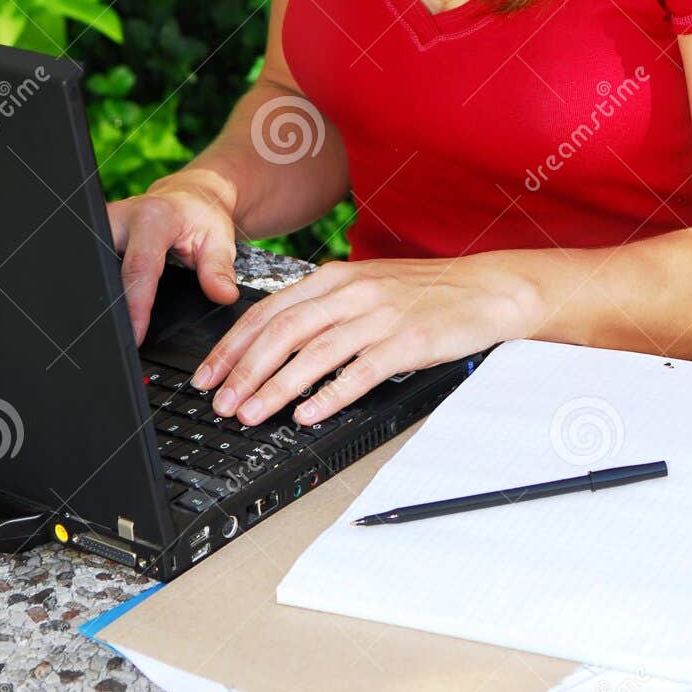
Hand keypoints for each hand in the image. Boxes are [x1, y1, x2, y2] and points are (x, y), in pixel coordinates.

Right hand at [107, 168, 240, 343]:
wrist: (188, 196)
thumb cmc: (201, 217)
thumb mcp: (219, 239)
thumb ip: (219, 268)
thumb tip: (224, 295)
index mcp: (152, 218)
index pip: (138, 267)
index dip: (136, 305)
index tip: (135, 337)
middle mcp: (121, 218)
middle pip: (108, 271)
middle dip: (111, 306)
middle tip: (119, 341)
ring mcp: (104, 225)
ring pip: (95, 268)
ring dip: (104, 298)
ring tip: (117, 328)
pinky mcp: (97, 234)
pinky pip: (95, 265)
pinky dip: (103, 288)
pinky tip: (111, 308)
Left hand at [190, 253, 542, 425]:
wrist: (484, 289)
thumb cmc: (423, 293)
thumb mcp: (366, 286)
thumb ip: (323, 306)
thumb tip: (274, 340)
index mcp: (335, 277)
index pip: (269, 311)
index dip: (232, 345)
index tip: (208, 375)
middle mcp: (351, 291)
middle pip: (282, 332)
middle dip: (244, 371)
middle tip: (221, 403)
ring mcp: (378, 315)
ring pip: (313, 353)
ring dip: (276, 387)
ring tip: (252, 414)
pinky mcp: (406, 341)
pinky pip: (358, 371)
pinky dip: (328, 395)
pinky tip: (307, 414)